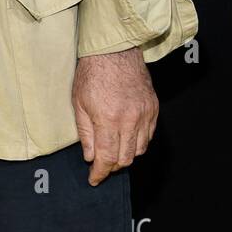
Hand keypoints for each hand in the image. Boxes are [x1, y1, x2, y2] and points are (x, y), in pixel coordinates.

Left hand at [72, 48, 158, 185]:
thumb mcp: (78, 103)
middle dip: (112, 167)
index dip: (100, 173)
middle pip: (125, 158)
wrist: (114, 52)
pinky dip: (138, 143)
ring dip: (125, 156)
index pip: (107, 157)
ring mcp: (145, 115)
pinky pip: (149, 136)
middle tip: (101, 166)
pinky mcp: (153, 109)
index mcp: (108, 119)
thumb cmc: (92, 74)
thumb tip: (90, 157)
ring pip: (139, 150)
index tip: (94, 179)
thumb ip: (85, 133)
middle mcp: (130, 120)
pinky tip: (126, 140)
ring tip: (112, 153)